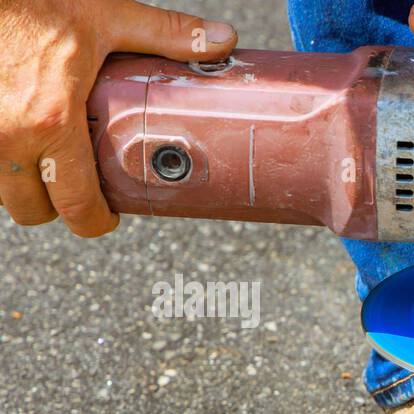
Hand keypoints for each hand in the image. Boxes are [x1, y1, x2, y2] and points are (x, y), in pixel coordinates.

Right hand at [0, 0, 236, 236]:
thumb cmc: (34, 0)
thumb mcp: (105, 15)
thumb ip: (165, 33)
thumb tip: (223, 41)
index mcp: (52, 121)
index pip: (76, 206)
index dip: (96, 222)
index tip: (107, 215)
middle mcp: (8, 136)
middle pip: (32, 211)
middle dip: (58, 207)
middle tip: (78, 187)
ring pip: (1, 193)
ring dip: (24, 186)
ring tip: (47, 163)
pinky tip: (16, 143)